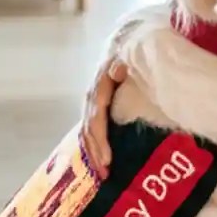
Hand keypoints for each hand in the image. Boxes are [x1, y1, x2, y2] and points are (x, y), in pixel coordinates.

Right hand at [80, 57, 127, 180]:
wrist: (121, 42)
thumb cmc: (128, 51)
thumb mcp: (127, 54)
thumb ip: (124, 64)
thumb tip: (117, 71)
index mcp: (98, 87)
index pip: (96, 118)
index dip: (100, 139)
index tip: (107, 158)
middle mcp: (91, 97)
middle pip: (89, 130)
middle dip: (96, 152)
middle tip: (105, 173)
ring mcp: (92, 103)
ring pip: (88, 132)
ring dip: (94, 152)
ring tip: (102, 173)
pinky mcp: (97, 107)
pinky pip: (92, 129)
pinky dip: (94, 145)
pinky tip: (100, 160)